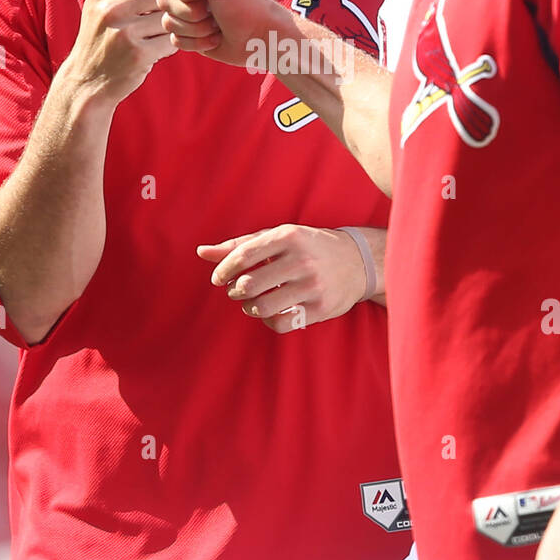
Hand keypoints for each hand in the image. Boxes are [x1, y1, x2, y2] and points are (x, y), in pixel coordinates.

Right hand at [63, 0, 178, 107]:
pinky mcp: (138, 54)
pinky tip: (164, 46)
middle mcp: (110, 7)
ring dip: (176, 23)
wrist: (87, 80)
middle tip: (178, 11)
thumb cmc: (103, 36)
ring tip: (172, 28)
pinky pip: (171, 40)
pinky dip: (172, 43)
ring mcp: (124, 32)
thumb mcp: (108, 2)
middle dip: (174, 1)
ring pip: (170, 16)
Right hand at [156, 0, 288, 68]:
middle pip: (163, 0)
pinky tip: (215, 38)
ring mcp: (189, 9)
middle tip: (213, 13)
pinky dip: (196, 43)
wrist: (262, 39)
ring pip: (168, 22)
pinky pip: (174, 40)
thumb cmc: (248, 8)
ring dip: (196, 29)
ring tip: (216, 26)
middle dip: (190, 12)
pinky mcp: (189, 32)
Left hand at [197, 224, 368, 331]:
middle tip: (237, 290)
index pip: (244, 256)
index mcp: (289, 236)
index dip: (224, 270)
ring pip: (263, 307)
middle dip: (235, 291)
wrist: (358, 261)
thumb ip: (240, 245)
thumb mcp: (277, 238)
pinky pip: (281, 324)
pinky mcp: (321, 308)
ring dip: (250, 307)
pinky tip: (271, 313)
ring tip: (252, 302)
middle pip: (249, 284)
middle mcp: (302, 260)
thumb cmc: (307, 247)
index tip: (218, 279)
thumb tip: (202, 252)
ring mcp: (313, 286)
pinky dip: (269, 321)